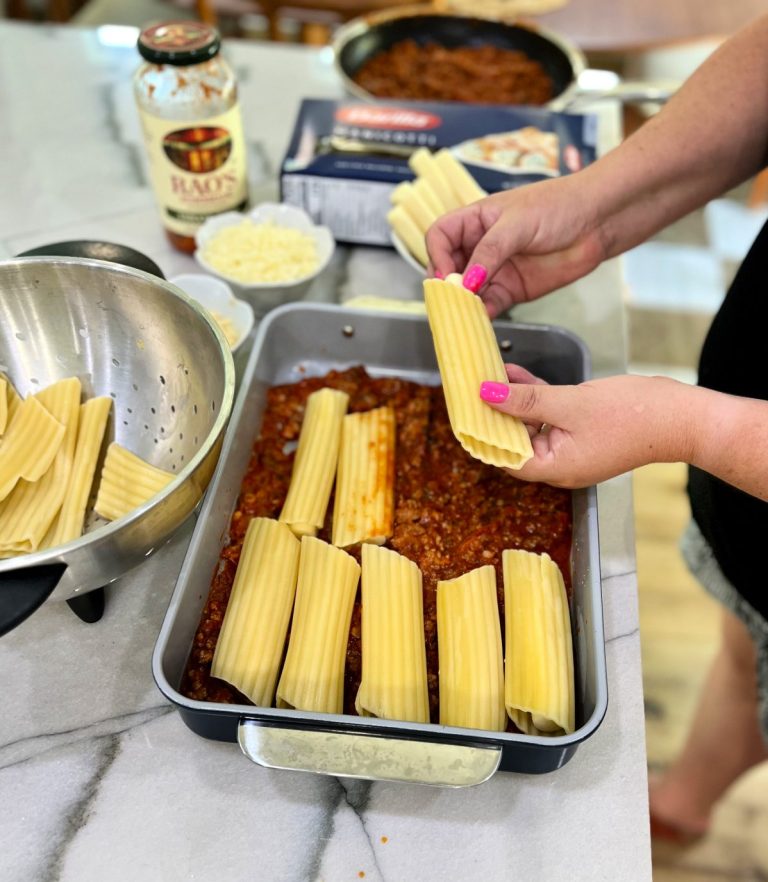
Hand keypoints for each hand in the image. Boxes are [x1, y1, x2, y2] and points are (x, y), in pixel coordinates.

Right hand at [426, 176, 606, 317]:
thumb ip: (490, 252)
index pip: (440, 236)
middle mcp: (480, 245)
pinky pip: (489, 305)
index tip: (445, 274)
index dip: (436, 254)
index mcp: (475, 220)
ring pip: (468, 290)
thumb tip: (465, 282)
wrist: (597, 221)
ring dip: (464, 303)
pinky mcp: (512, 289)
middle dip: (447, 284)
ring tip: (465, 313)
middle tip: (452, 299)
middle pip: (448, 267)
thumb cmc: (558, 206)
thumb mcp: (518, 223)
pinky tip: (483, 317)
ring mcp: (496, 269)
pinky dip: (483, 313)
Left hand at [479, 366, 697, 486]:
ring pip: (530, 425)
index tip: (463, 408)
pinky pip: (550, 417)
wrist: (682, 417)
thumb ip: (526, 400)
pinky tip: (516, 373)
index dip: (481, 432)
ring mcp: (572, 449)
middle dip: (493, 413)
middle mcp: (559, 465)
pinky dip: (534, 397)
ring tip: (490, 373)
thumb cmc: (631, 415)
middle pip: (514, 441)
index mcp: (553, 468)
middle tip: (471, 385)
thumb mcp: (570, 403)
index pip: (503, 456)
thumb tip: (485, 394)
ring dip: (512, 400)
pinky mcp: (583, 432)